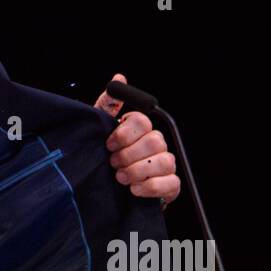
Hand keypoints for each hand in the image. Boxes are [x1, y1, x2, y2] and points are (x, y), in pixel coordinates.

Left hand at [95, 73, 180, 208]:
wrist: (109, 193)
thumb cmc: (106, 158)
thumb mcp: (99, 131)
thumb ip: (107, 105)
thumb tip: (119, 77)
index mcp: (140, 130)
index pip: (142, 120)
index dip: (124, 133)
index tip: (109, 144)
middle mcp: (156, 144)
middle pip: (155, 140)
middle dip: (130, 154)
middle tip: (114, 163)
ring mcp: (166, 165)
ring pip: (165, 161)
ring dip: (139, 171)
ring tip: (121, 178)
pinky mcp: (171, 186)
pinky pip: (172, 183)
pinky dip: (150, 186)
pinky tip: (134, 189)